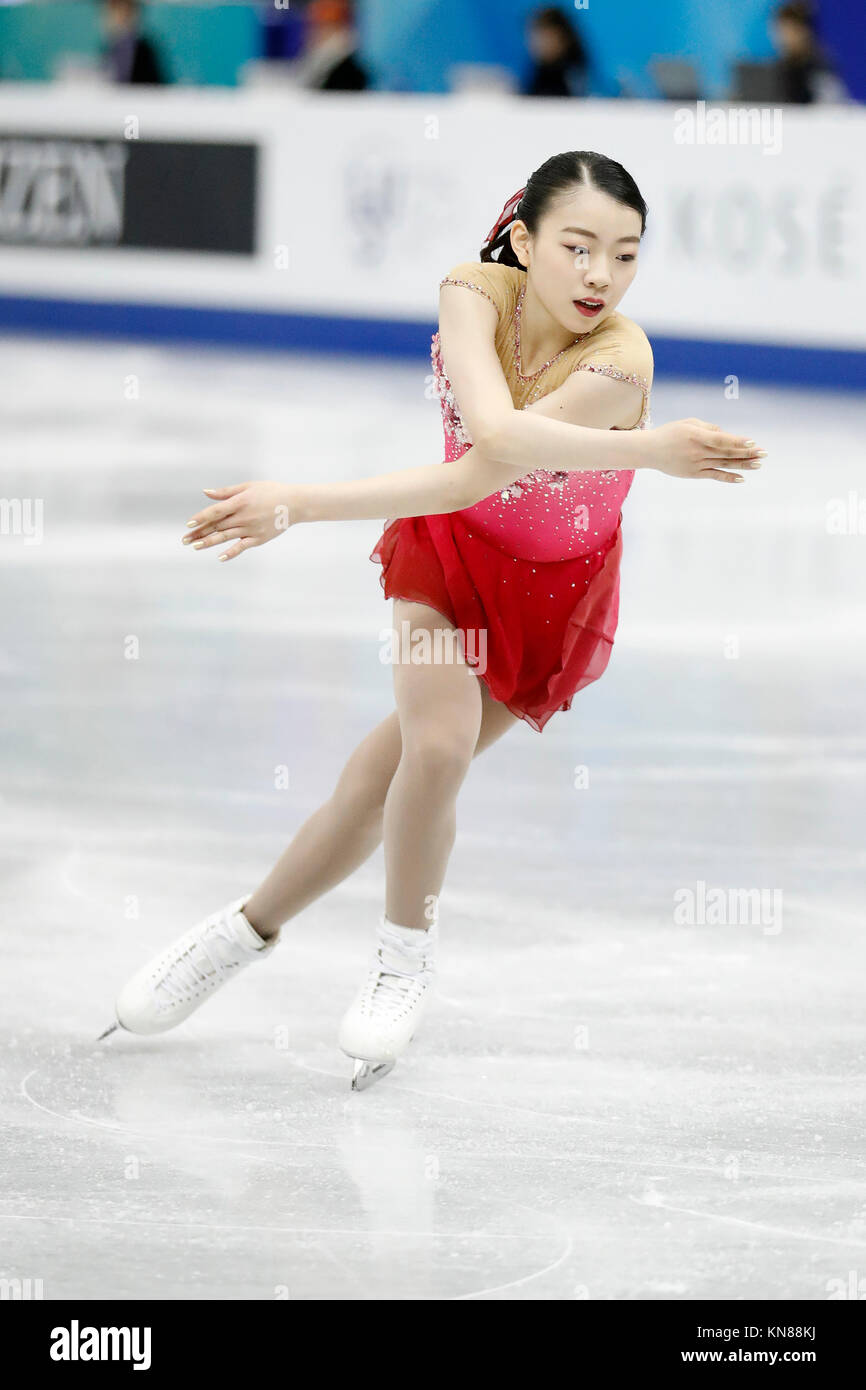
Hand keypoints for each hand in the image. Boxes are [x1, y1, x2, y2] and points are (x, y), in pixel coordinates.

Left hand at [182, 481, 295, 561]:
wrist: (295, 504)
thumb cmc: (270, 492)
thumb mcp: (248, 486)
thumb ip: (226, 492)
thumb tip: (205, 492)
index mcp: (240, 501)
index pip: (216, 511)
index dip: (201, 518)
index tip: (188, 525)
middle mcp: (244, 516)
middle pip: (217, 526)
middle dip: (199, 533)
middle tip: (184, 540)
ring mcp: (251, 529)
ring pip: (225, 537)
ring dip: (209, 542)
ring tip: (195, 546)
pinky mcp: (259, 538)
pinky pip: (242, 546)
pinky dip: (231, 552)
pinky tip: (220, 557)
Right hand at [641, 418, 765, 482]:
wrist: (649, 451)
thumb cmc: (670, 433)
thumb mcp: (688, 423)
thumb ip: (708, 428)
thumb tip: (725, 434)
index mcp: (696, 436)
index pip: (721, 440)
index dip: (738, 441)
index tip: (753, 442)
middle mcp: (698, 451)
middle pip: (727, 453)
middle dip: (747, 452)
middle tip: (764, 453)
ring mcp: (696, 464)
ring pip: (724, 464)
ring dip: (743, 464)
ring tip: (759, 463)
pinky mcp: (694, 474)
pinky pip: (714, 476)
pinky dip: (728, 477)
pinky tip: (742, 478)